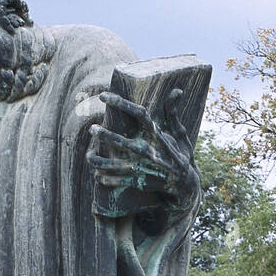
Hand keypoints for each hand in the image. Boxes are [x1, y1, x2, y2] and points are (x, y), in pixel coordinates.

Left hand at [86, 87, 198, 209]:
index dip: (121, 103)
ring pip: (119, 165)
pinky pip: (122, 182)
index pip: (140, 114)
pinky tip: (97, 176)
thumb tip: (177, 90)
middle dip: (106, 135)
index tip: (103, 95)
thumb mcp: (180, 134)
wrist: (186, 185)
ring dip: (102, 161)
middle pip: (125, 141)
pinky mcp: (143, 182)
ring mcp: (146, 168)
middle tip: (92, 128)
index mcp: (159, 135)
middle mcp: (152, 151)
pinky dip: (109, 180)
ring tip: (88, 156)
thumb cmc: (179, 154)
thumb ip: (173, 113)